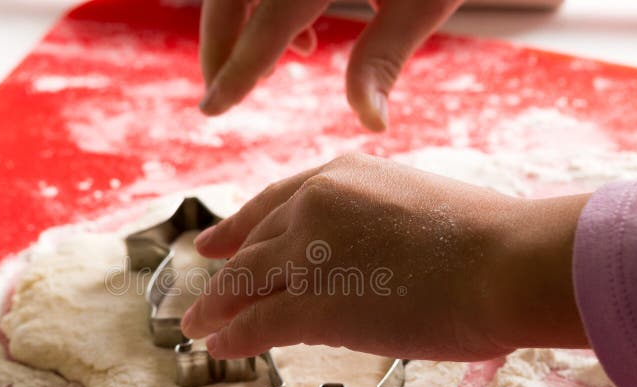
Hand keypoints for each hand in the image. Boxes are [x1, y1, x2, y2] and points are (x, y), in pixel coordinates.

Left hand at [181, 153, 589, 360]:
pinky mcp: (312, 304)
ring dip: (215, 307)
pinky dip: (233, 337)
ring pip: (244, 283)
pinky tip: (219, 346)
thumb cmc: (487, 240)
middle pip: (254, 243)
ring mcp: (308, 254)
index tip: (216, 239)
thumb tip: (364, 252)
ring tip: (196, 324)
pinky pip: (257, 322)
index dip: (240, 224)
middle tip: (201, 283)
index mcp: (342, 176)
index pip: (276, 201)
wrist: (505, 263)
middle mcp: (314, 207)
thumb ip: (375, 223)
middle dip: (224, 268)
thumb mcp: (416, 205)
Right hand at [199, 0, 463, 130]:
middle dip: (218, 45)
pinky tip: (297, 37)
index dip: (237, 71)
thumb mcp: (425, 1)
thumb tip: (371, 124)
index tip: (211, 109)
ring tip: (264, 72)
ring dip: (233, 23)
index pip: (270, 24)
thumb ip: (384, 60)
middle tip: (221, 92)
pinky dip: (257, 3)